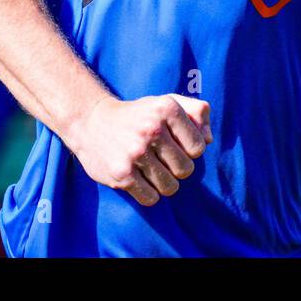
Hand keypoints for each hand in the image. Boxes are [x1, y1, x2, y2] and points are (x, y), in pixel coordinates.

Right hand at [68, 93, 212, 206]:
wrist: (92, 122)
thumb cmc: (139, 115)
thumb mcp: (168, 102)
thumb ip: (197, 112)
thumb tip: (209, 140)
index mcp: (167, 109)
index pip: (199, 147)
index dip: (190, 150)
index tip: (176, 145)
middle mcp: (152, 129)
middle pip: (186, 169)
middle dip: (178, 168)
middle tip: (163, 160)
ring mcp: (135, 153)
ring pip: (170, 186)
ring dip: (164, 183)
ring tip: (153, 171)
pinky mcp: (121, 174)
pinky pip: (150, 198)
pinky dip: (149, 194)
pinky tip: (140, 180)